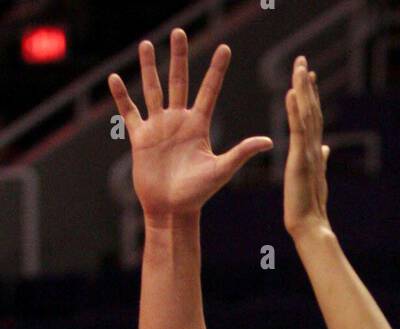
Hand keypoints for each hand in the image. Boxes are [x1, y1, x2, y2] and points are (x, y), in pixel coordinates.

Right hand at [108, 28, 271, 223]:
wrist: (172, 210)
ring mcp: (159, 127)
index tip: (225, 47)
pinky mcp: (141, 138)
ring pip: (153, 90)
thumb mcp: (221, 170)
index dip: (216, 70)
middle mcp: (179, 121)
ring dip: (149, 68)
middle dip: (179, 57)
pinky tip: (114, 78)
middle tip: (179, 31)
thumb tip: (269, 141)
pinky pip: (129, 112)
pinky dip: (121, 97)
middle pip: (179, 81)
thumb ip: (242, 152)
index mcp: (199, 125)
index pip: (209, 91)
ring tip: (147, 44)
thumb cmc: (198, 194)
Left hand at [283, 55, 329, 239]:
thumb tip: (326, 148)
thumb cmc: (311, 206)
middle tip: (303, 60)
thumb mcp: (317, 178)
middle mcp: (314, 147)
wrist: (311, 225)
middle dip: (306, 84)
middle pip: (311, 109)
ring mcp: (309, 152)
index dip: (311, 95)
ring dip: (302, 90)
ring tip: (298, 68)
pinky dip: (294, 110)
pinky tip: (290, 92)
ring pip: (306, 115)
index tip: (308, 75)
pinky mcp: (301, 160)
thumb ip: (321, 160)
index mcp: (315, 150)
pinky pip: (297, 130)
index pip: (312, 117)